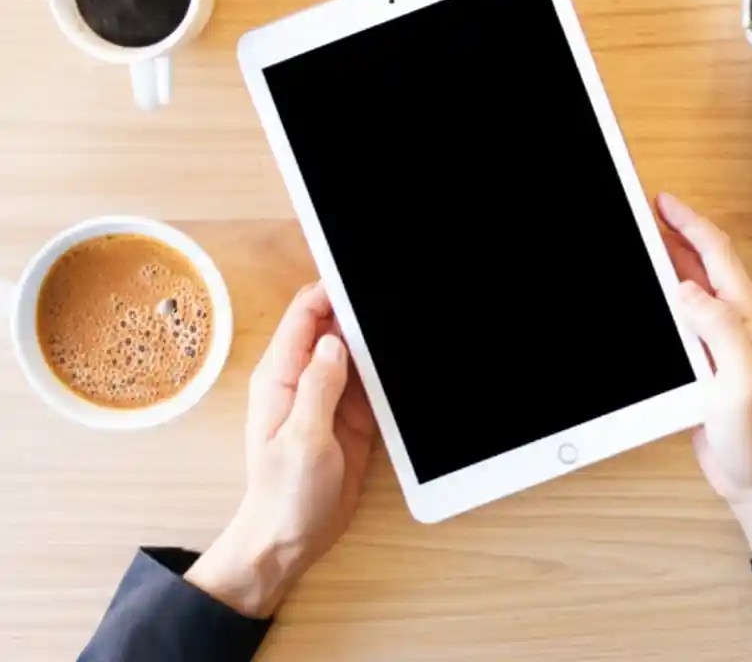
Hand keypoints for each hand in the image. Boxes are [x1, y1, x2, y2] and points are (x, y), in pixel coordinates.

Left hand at [185, 283, 376, 616]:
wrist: (290, 540)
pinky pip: (372, 382)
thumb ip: (319, 388)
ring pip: (356, 351)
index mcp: (280, 378)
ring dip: (377, 339)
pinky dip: (386, 371)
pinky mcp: (351, 417)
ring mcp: (328, 397)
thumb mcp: (303, 440)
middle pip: (333, 326)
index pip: (305, 316)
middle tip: (394, 299)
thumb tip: (333, 340)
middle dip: (359, 309)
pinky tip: (404, 363)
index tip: (361, 278)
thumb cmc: (285, 496)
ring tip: (404, 324)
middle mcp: (303, 380)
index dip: (331, 291)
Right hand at [657, 194, 751, 564]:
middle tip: (646, 216)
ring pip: (690, 294)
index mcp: (749, 319)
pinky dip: (664, 307)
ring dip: (667, 268)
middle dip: (675, 236)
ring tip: (642, 248)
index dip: (690, 224)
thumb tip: (688, 290)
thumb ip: (720, 329)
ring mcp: (721, 347)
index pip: (717, 256)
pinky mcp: (707, 370)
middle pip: (702, 267)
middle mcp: (737, 326)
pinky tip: (649, 308)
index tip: (663, 203)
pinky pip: (682, 327)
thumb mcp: (744, 378)